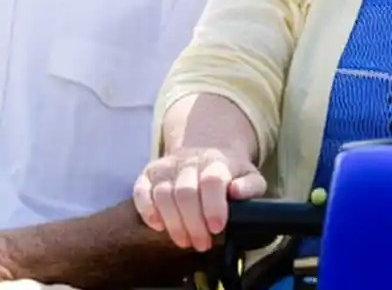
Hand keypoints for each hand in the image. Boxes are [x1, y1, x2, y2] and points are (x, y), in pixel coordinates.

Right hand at [133, 147, 266, 251]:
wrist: (207, 148)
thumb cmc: (229, 173)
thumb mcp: (249, 176)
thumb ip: (250, 186)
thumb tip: (237, 192)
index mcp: (216, 162)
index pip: (212, 181)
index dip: (213, 206)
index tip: (217, 228)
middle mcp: (189, 161)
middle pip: (185, 192)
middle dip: (193, 224)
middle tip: (202, 244)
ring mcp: (167, 167)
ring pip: (163, 194)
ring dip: (173, 223)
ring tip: (185, 241)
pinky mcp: (149, 174)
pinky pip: (141, 191)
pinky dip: (147, 210)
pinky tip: (158, 226)